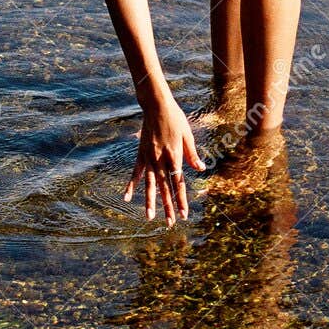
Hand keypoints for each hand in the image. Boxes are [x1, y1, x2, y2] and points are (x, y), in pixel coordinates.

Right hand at [123, 95, 205, 225]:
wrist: (156, 105)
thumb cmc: (175, 118)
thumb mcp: (187, 135)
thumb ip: (192, 154)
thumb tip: (201, 169)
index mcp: (174, 155)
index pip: (178, 183)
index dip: (181, 200)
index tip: (183, 214)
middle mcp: (160, 159)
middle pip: (164, 188)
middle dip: (167, 207)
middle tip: (169, 223)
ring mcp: (149, 157)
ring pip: (149, 184)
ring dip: (150, 201)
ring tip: (149, 217)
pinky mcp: (141, 154)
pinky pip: (136, 172)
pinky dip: (131, 185)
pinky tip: (127, 197)